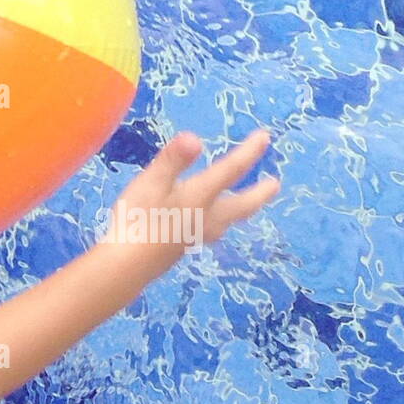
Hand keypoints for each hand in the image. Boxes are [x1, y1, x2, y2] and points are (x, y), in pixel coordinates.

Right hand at [98, 129, 279, 277]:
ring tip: (250, 205)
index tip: (266, 136)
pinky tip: (211, 225)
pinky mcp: (184, 247)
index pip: (230, 171)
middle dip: (259, 193)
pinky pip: (214, 230)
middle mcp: (206, 217)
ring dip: (244, 210)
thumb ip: (172, 160)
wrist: (128, 266)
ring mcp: (196, 235)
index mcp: (200, 197)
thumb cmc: (138, 220)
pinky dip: (223, 221)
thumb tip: (194, 138)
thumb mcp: (150, 183)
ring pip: (229, 221)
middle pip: (241, 205)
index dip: (249, 153)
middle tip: (275, 184)